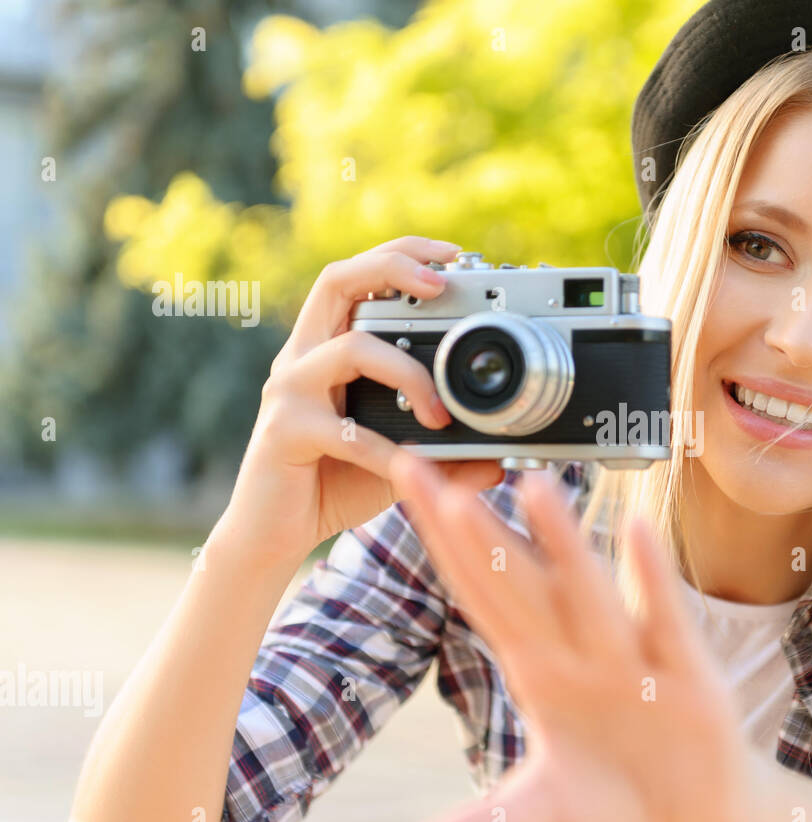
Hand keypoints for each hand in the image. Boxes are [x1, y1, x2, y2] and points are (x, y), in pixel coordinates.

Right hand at [220, 236, 504, 564]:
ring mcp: (289, 391)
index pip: (358, 276)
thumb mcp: (401, 462)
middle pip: (337, 279)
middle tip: (443, 283)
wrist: (272, 535)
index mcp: (327, 348)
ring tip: (441, 414)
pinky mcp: (283, 433)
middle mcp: (302, 357)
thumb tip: (500, 458)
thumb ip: (444, 454)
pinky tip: (412, 467)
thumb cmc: (334, 485)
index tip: (453, 256)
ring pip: (350, 349)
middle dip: (393, 268)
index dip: (402, 255)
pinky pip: (344, 431)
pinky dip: (386, 450)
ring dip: (408, 375)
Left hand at [390, 454, 760, 821]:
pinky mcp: (684, 674)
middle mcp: (576, 650)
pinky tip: (635, 529)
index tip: (399, 485)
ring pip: (588, 592)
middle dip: (471, 529)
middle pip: (516, 581)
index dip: (437, 545)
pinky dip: (651, 578)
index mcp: (536, 668)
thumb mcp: (541, 812)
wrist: (698, 812)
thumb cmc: (616, 795)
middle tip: (426, 467)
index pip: (476, 594)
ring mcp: (629, 656)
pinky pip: (663, 619)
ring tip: (531, 485)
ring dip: (560, 542)